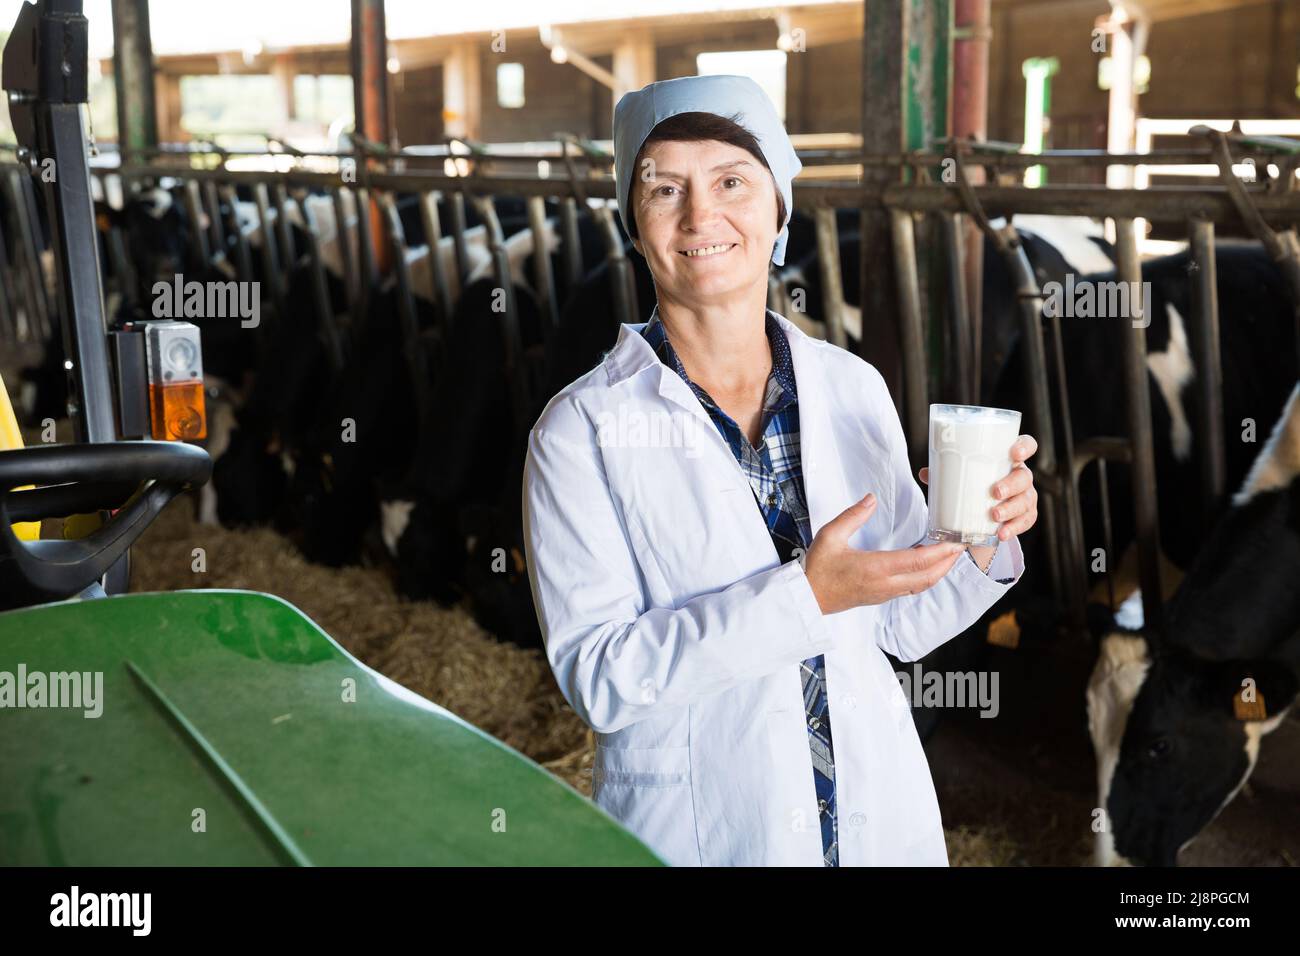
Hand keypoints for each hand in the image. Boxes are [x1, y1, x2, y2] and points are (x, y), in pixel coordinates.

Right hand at [803, 492, 967, 614]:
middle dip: (948, 563)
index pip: (917, 561)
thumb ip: (852, 516)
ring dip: (939, 571)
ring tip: (950, 556)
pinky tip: (927, 566)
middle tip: (962, 547)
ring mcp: (884, 593)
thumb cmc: (817, 568)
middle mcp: (884, 584)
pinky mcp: (881, 597)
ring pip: (921, 585)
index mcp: (875, 568)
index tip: (956, 543)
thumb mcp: (830, 535)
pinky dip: (925, 577)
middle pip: (927, 577)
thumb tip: (871, 498)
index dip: (940, 553)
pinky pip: (911, 588)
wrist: (807, 598)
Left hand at [918, 433, 1039, 543]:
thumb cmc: (973, 483)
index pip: (1027, 445)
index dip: (1024, 447)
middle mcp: (1020, 475)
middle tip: (995, 493)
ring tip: (995, 516)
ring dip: (1011, 509)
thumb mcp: (961, 475)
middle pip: (1024, 477)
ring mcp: (1026, 495)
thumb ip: (945, 473)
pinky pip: (1025, 521)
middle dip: (1012, 485)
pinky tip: (1002, 534)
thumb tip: (925, 473)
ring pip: (1026, 501)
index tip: (1014, 454)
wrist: (982, 511)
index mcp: (1007, 458)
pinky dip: (1014, 528)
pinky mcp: (1026, 515)